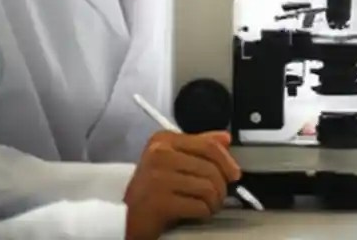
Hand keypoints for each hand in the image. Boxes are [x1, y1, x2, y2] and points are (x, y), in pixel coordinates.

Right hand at [124, 130, 240, 239]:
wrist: (123, 218)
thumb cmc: (150, 190)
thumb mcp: (172, 161)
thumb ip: (198, 146)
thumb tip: (225, 138)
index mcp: (162, 140)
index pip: (208, 145)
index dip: (227, 161)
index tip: (234, 173)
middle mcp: (158, 155)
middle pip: (211, 168)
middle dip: (221, 186)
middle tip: (218, 196)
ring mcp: (157, 178)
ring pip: (208, 187)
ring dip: (214, 201)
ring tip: (208, 205)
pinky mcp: (159, 202)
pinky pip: (199, 206)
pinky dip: (204, 212)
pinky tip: (198, 213)